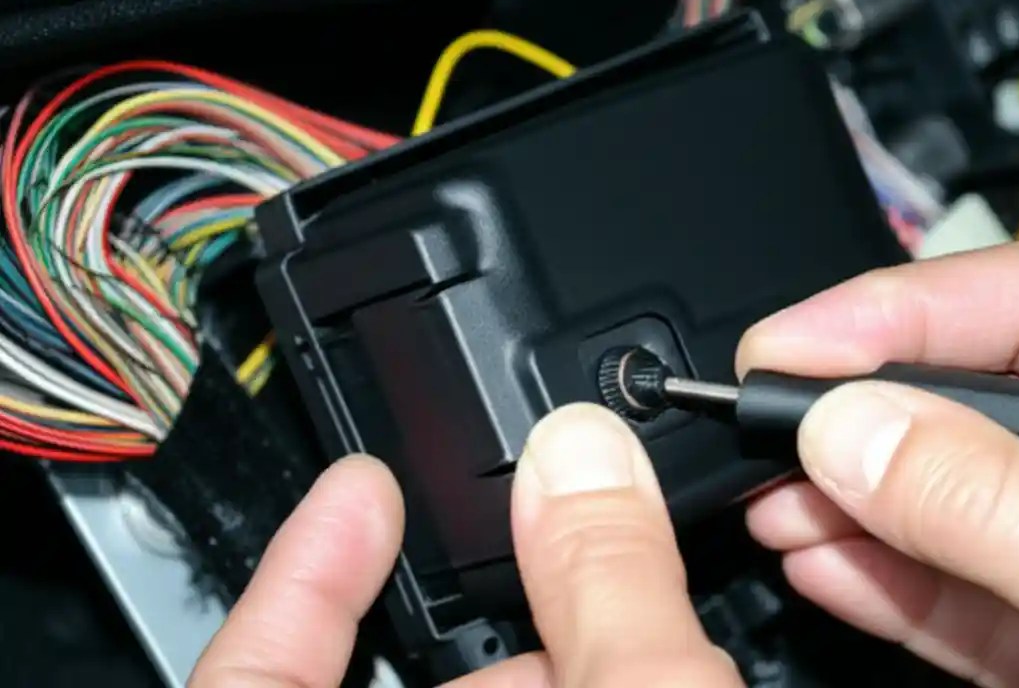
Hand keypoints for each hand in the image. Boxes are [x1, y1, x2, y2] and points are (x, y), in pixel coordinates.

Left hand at [189, 405, 741, 687]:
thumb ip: (614, 586)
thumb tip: (582, 452)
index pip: (255, 681)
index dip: (301, 579)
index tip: (354, 491)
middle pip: (429, 680)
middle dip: (507, 616)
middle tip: (588, 547)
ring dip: (570, 657)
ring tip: (664, 630)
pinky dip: (589, 671)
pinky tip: (658, 648)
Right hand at [738, 243, 1018, 686]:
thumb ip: (1000, 507)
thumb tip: (854, 429)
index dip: (905, 310)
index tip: (797, 344)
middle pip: (986, 399)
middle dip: (869, 417)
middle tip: (771, 427)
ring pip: (960, 498)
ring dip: (856, 500)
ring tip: (776, 501)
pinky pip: (962, 592)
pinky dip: (884, 580)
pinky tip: (822, 560)